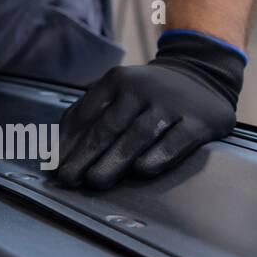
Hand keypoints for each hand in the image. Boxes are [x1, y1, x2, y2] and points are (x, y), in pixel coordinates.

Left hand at [55, 30, 243, 188]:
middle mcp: (141, 89)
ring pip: (138, 135)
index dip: (68, 141)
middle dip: (86, 155)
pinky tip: (140, 171)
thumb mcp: (118, 91)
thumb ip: (91, 114)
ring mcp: (170, 104)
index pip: (86, 113)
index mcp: (116, 80)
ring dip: (114, 161)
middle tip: (69, 178)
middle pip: (109, 127)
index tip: (55, 163)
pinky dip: (157, 157)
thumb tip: (58, 150)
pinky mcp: (198, 121)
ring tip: (95, 181)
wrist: (201, 75)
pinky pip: (174, 142)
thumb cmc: (147, 94)